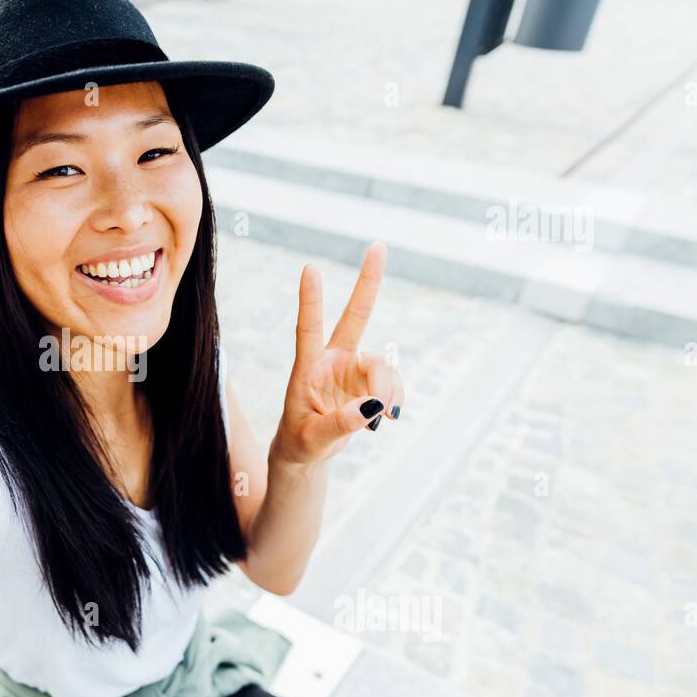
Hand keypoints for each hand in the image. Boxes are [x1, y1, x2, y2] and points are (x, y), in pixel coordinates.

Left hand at [270, 242, 403, 466]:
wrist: (308, 450)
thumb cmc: (300, 441)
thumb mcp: (312, 437)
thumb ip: (339, 424)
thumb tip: (372, 408)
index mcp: (307, 368)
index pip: (307, 329)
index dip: (311, 301)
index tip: (310, 269)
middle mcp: (332, 360)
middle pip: (354, 317)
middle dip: (368, 283)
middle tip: (378, 246)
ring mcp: (353, 369)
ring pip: (383, 367)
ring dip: (389, 390)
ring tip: (383, 418)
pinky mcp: (370, 383)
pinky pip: (392, 385)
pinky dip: (395, 399)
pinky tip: (387, 417)